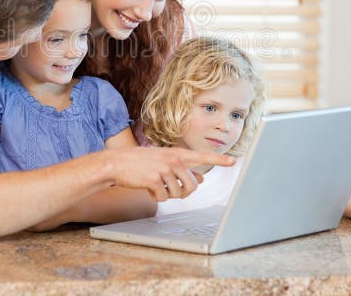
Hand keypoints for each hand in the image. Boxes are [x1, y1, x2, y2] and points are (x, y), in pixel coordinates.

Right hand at [101, 147, 234, 201]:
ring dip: (166, 194)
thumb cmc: (141, 163)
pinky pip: (162, 197)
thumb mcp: (164, 161)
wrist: (116, 163)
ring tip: (154, 184)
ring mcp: (165, 168)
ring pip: (177, 193)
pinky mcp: (155, 179)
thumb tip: (200, 179)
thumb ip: (183, 169)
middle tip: (168, 188)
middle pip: (191, 186)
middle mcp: (174, 159)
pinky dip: (154, 196)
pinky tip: (146, 186)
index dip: (218, 159)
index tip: (233, 160)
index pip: (202, 157)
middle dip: (182, 192)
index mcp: (177, 154)